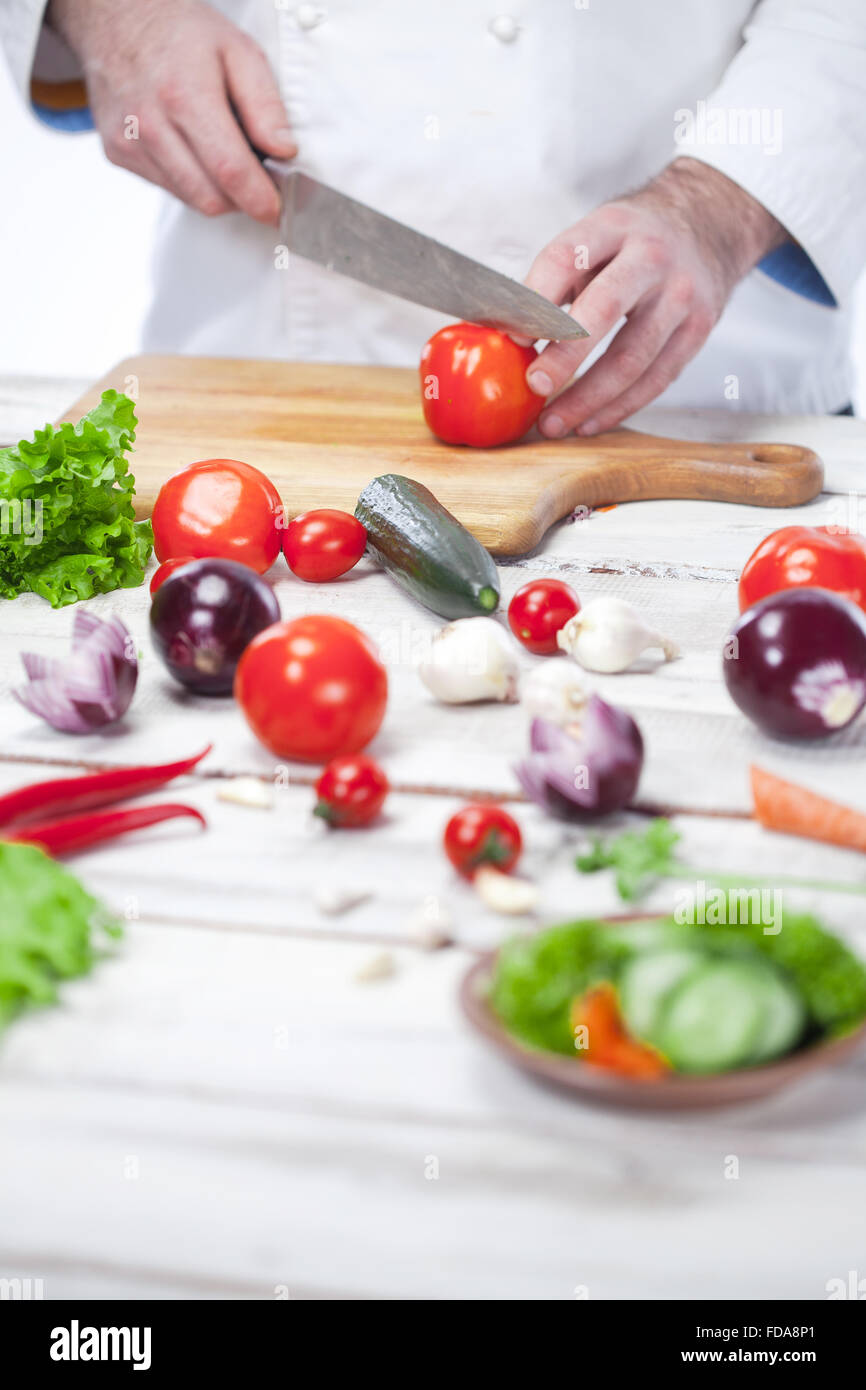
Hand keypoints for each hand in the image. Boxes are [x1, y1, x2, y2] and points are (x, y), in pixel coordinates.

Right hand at [47, 0, 295, 222]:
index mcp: (184, 94)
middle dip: (242, 199)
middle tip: (258, 178)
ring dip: (217, 191)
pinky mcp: (117, 153)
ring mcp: (129, 141)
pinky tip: (194, 148)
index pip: (230, 170)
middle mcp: (150, 123)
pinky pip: (168, 188)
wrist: (115, 16)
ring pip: (190, 199)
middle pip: (210, 197)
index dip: (260, 199)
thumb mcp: (238, 50)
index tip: (277, 208)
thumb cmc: (178, 30)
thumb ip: (265, 104)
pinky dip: (191, 180)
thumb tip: (284, 151)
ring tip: (224, 153)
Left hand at [524, 158, 786, 435]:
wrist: (707, 223)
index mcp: (613, 227)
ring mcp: (681, 295)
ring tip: (553, 423)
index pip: (566, 258)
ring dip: (588, 398)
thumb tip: (503, 330)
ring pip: (632, 357)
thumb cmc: (631, 243)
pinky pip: (656, 379)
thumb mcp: (595, 238)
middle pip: (604, 309)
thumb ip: (554, 279)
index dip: (537, 298)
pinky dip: (618, 408)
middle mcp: (650, 258)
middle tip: (534, 385)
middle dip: (566, 354)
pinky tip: (588, 423)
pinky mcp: (699, 329)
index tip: (513, 336)